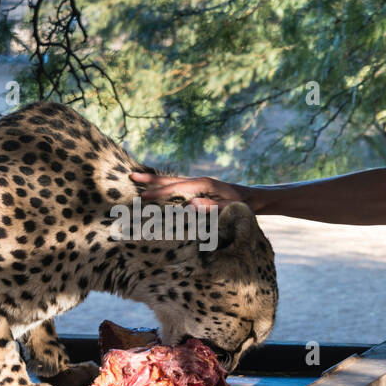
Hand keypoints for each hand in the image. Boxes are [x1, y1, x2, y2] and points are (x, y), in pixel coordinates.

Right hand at [129, 172, 248, 208]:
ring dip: (156, 182)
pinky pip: (179, 188)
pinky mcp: (199, 190)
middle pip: (170, 180)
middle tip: (131, 176)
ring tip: (138, 179)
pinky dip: (166, 187)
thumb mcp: (229, 209)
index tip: (143, 197)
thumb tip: (190, 204)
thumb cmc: (243, 206)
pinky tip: (158, 190)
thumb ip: (211, 207)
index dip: (159, 193)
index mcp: (204, 184)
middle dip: (151, 180)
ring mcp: (199, 185)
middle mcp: (199, 181)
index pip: (176, 188)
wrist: (254, 199)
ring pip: (173, 182)